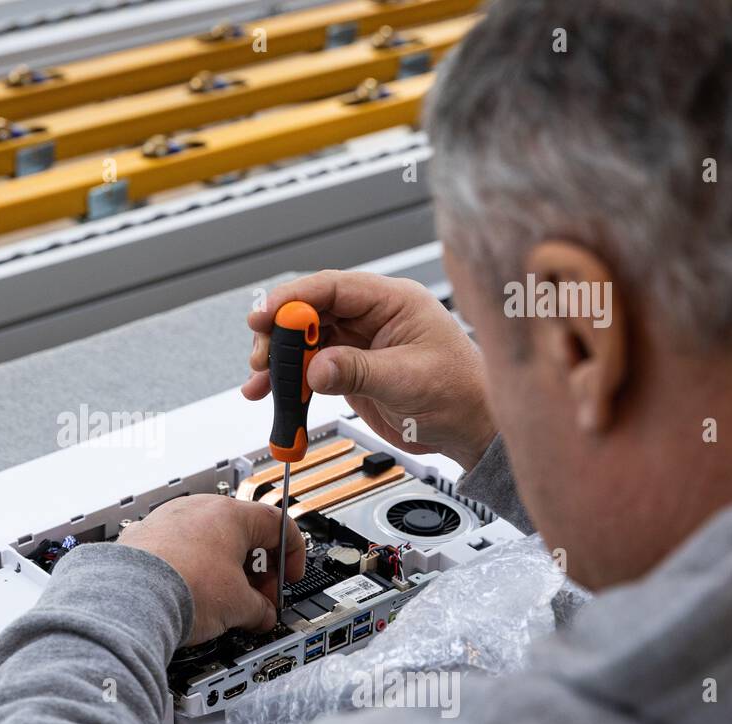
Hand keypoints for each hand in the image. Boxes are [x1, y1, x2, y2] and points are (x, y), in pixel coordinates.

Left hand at [117, 495, 304, 644]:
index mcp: (230, 514)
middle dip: (257, 569)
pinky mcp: (144, 538)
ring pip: (210, 541)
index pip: (278, 524)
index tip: (289, 578)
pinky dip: (194, 570)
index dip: (293, 554)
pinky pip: (181, 550)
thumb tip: (261, 615)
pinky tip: (191, 597)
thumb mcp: (239, 606)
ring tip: (224, 603)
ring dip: (225, 570)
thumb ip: (260, 609)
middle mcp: (198, 509)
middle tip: (258, 599)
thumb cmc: (181, 587)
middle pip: (243, 533)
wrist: (131, 598)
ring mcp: (168, 520)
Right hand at [242, 271, 496, 470]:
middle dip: (280, 332)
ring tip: (262, 381)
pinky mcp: (349, 368)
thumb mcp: (408, 380)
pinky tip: (270, 392)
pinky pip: (309, 367)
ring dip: (278, 360)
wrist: (470, 429)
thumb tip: (316, 367)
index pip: (334, 287)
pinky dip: (287, 381)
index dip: (294, 299)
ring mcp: (358, 342)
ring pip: (304, 340)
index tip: (266, 315)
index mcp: (394, 302)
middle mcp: (372, 317)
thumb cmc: (459, 394)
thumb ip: (358, 371)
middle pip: (311, 311)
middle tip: (262, 356)